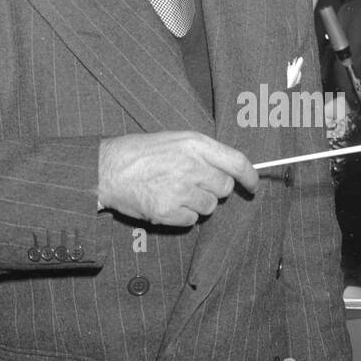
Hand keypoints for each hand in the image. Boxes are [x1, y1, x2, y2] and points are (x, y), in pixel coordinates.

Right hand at [97, 131, 256, 226]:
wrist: (107, 168)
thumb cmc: (140, 153)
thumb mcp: (174, 140)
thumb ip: (202, 153)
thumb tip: (229, 169)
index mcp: (195, 144)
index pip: (237, 162)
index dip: (250, 176)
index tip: (253, 186)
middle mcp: (192, 166)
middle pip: (224, 188)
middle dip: (214, 190)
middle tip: (193, 185)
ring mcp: (180, 189)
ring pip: (209, 207)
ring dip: (197, 204)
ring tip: (174, 192)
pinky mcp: (168, 210)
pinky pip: (191, 221)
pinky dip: (182, 216)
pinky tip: (166, 203)